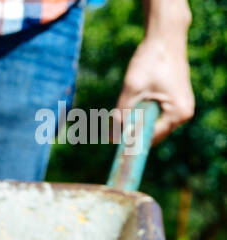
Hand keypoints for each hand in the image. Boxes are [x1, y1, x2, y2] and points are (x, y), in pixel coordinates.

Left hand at [114, 1, 193, 143]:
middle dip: (134, 130)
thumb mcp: (131, 88)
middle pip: (153, 134)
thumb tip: (112, 138)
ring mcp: (182, 108)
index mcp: (178, 113)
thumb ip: (122, 114)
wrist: (165, 35)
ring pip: (154, 125)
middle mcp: (184, 114)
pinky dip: (144, 112)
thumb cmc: (151, 58)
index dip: (131, 141)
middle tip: (113, 126)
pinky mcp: (176, 101)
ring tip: (128, 104)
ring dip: (138, 120)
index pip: (151, 138)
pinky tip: (137, 99)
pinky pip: (157, 115)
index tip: (113, 145)